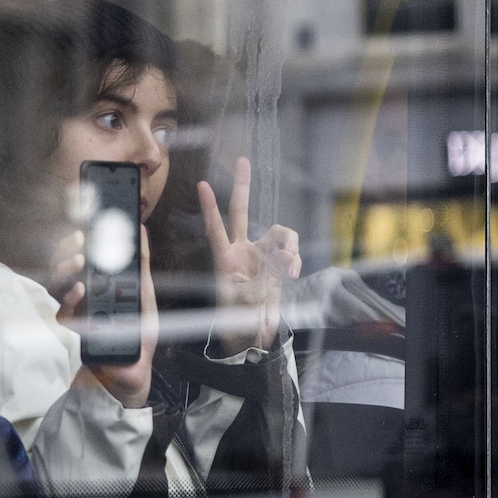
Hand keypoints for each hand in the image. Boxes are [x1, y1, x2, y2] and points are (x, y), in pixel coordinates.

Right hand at [69, 222, 156, 408]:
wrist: (135, 368)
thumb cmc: (138, 330)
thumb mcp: (145, 292)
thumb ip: (141, 263)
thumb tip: (141, 229)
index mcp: (94, 284)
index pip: (78, 255)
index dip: (76, 239)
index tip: (83, 223)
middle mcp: (78, 296)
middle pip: (62, 267)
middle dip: (68, 250)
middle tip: (79, 238)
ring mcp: (72, 314)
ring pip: (57, 286)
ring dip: (66, 270)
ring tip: (80, 260)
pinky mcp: (71, 333)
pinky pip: (62, 313)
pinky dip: (70, 299)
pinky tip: (79, 289)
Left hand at [198, 156, 299, 353]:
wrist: (252, 336)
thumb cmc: (239, 320)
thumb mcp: (246, 302)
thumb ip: (266, 277)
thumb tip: (286, 255)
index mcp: (226, 259)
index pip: (215, 229)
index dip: (210, 208)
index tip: (202, 185)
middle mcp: (242, 251)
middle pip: (242, 211)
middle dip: (243, 186)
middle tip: (243, 161)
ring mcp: (261, 255)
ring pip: (278, 233)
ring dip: (289, 245)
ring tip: (291, 268)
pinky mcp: (277, 265)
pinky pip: (290, 252)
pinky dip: (295, 260)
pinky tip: (293, 273)